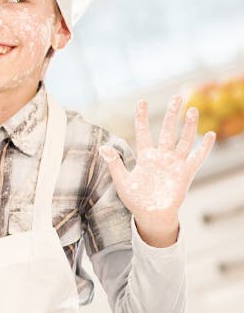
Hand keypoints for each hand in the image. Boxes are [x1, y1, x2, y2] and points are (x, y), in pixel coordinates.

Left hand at [99, 95, 214, 245]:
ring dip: (188, 125)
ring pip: (183, 140)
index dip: (142, 117)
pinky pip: (197, 157)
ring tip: (192, 109)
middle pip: (167, 131)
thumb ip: (114, 163)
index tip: (141, 101)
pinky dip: (204, 147)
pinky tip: (210, 135)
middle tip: (176, 97)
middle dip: (171, 114)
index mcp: (145, 156)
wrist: (151, 215)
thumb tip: (102, 147)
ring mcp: (174, 164)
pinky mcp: (186, 173)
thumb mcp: (121, 180)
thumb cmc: (135, 199)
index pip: (143, 131)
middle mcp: (161, 156)